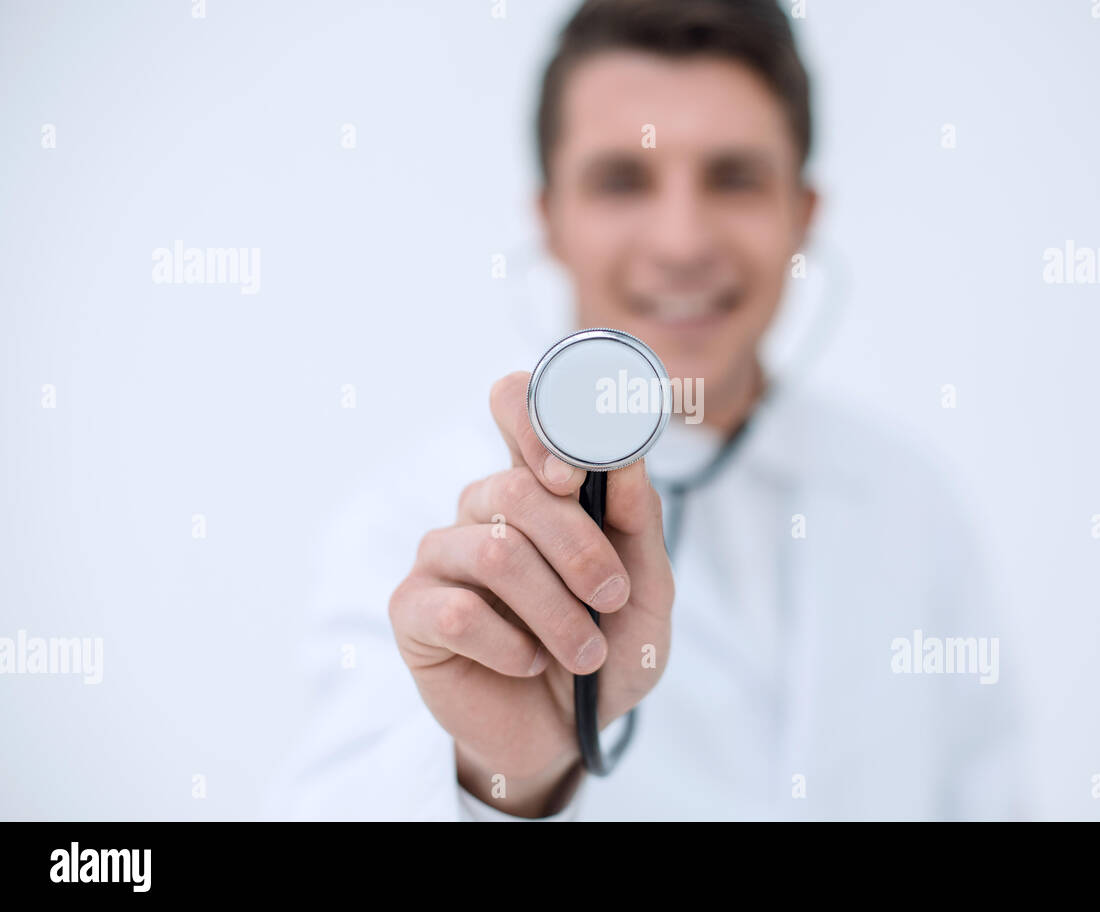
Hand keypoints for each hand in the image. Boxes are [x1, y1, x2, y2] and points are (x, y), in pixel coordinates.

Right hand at [388, 371, 674, 816]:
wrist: (565, 734)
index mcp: (537, 485)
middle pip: (516, 487)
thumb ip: (639, 525)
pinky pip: (459, 611)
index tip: (575, 474)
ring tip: (584, 654)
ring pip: (495, 553)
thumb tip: (627, 460)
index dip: (539, 420)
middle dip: (579, 547)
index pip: (514, 403)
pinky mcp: (413, 609)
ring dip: (556, 611)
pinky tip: (529, 664)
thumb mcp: (646, 592)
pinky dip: (511, 646)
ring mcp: (442, 556)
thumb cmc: (606, 651)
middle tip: (613, 597)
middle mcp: (482, 508)